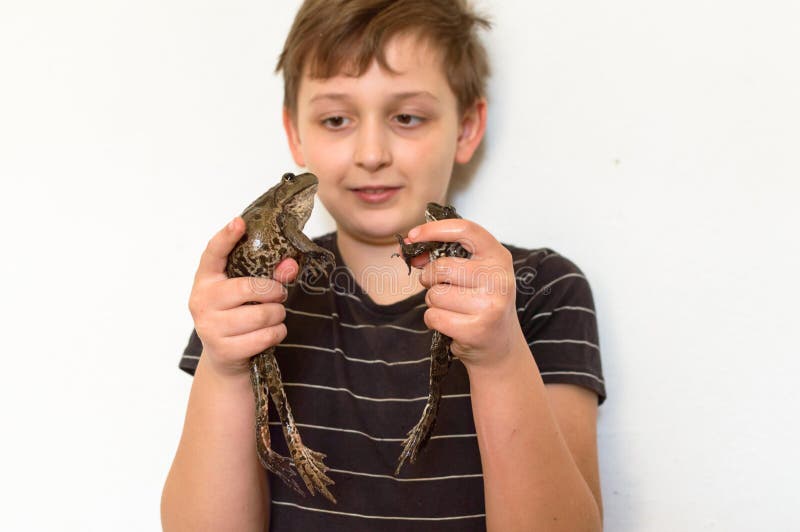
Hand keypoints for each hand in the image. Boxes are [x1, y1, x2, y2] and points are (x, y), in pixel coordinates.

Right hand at [188, 217, 297, 377]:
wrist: (225, 357)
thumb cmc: (238, 315)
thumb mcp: (250, 292)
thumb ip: (271, 275)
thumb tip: (291, 265)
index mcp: (205, 279)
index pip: (213, 253)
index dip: (226, 237)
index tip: (240, 222)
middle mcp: (202, 301)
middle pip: (249, 288)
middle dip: (275, 292)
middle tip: (279, 294)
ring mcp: (210, 327)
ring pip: (262, 314)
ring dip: (278, 314)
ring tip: (275, 315)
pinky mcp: (224, 349)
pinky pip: (265, 336)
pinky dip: (278, 332)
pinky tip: (273, 331)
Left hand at [406, 219, 526, 368]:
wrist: (500, 344)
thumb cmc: (481, 303)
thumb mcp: (472, 273)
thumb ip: (443, 256)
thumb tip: (406, 247)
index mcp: (498, 257)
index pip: (465, 230)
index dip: (434, 230)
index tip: (413, 235)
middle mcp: (498, 278)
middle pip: (441, 267)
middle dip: (430, 278)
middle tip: (442, 287)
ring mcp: (490, 305)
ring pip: (434, 294)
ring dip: (435, 303)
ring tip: (454, 309)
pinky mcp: (476, 329)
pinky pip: (433, 316)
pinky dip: (435, 320)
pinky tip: (453, 324)